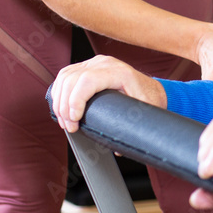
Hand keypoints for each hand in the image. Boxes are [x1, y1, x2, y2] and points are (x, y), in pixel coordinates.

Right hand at [50, 55, 165, 132]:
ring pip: (65, 77)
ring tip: (65, 121)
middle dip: (65, 106)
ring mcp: (96, 63)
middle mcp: (105, 63)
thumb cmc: (149, 100)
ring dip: (60, 100)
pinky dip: (59, 91)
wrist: (152, 88)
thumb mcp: (143, 112)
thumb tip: (116, 149)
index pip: (87, 80)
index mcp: (119, 72)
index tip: (75, 119)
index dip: (75, 100)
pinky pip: (66, 74)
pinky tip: (61, 106)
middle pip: (72, 79)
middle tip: (69, 126)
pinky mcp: (89, 66)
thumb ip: (132, 129)